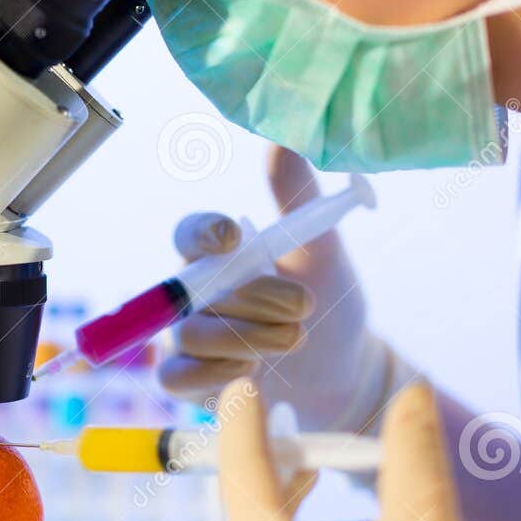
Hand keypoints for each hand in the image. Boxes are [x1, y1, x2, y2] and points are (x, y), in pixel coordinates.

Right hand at [159, 148, 397, 432]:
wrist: (343, 364)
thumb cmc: (327, 300)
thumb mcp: (322, 250)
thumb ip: (298, 199)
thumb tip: (282, 141)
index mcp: (220, 254)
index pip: (190, 235)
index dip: (204, 233)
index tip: (233, 238)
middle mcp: (196, 292)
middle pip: (195, 290)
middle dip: (253, 297)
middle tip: (304, 305)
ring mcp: (190, 336)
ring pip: (191, 334)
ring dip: (247, 336)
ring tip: (295, 337)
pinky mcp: (192, 380)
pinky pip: (177, 376)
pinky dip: (213, 372)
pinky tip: (254, 368)